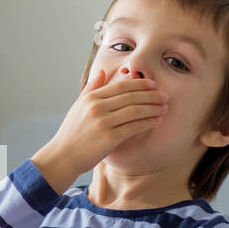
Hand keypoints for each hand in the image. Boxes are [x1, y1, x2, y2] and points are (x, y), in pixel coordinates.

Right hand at [37, 67, 167, 180]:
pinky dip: (147, 123)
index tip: (153, 85)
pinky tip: (156, 121)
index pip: (121, 86)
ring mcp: (103, 122)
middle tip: (165, 96)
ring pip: (135, 110)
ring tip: (164, 108)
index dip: (140, 84)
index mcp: (91, 97)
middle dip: (151, 95)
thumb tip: (101, 71)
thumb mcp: (78, 106)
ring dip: (153, 108)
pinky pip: (134, 127)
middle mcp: (97, 107)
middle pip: (131, 97)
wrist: (63, 156)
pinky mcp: (109, 138)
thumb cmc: (72, 132)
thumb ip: (91, 88)